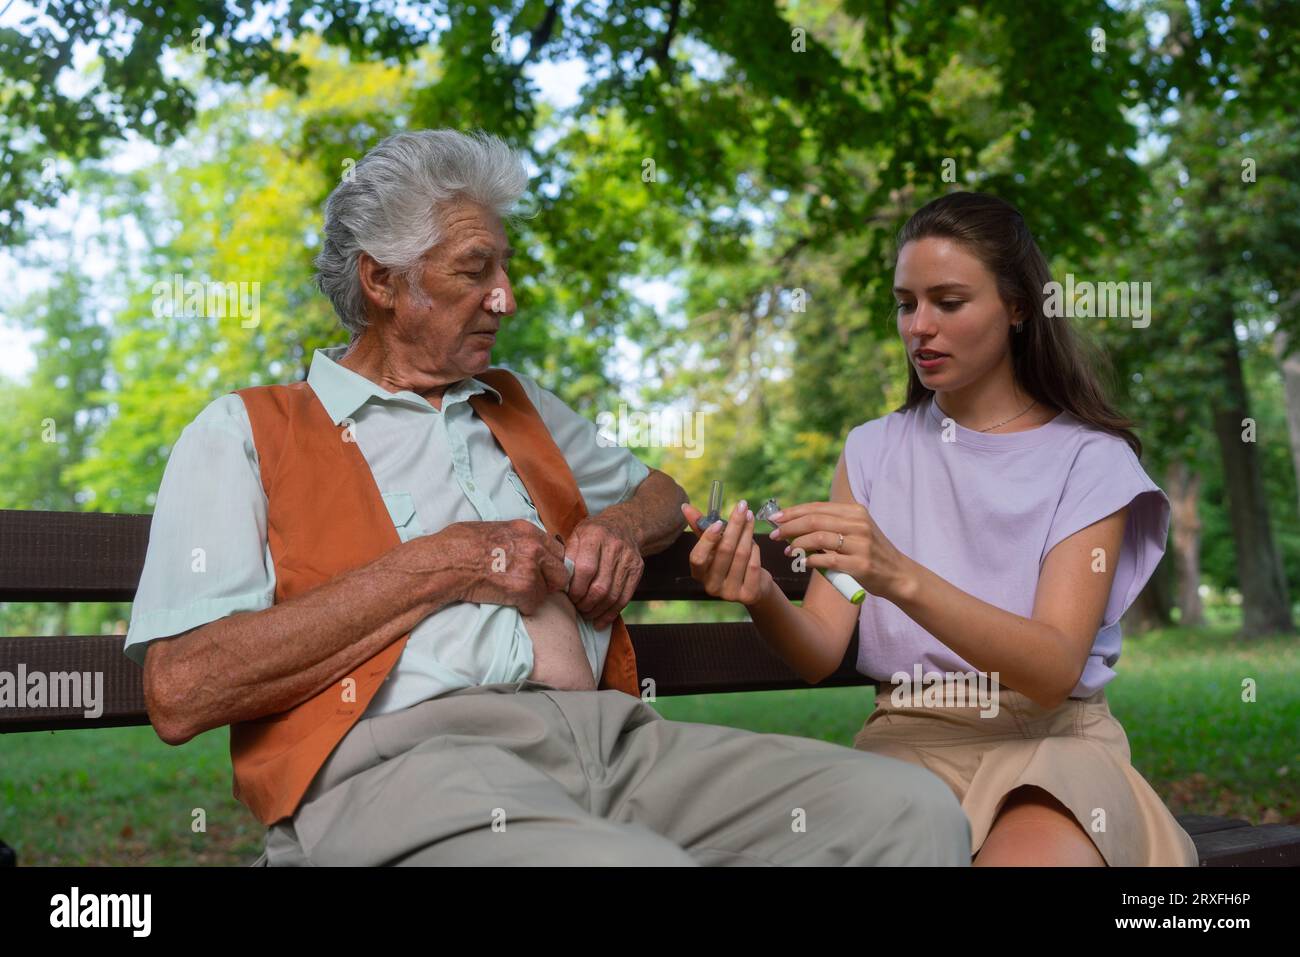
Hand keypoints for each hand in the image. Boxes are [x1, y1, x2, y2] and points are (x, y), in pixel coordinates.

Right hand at [431, 519, 569, 615]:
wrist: (446, 562)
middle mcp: (534, 547)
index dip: (549, 564)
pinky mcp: (523, 589)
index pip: (557, 550)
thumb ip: (517, 539)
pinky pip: (534, 605)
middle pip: (561, 571)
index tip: (540, 572)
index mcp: (527, 530)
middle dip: (549, 581)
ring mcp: (531, 568)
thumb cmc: (460, 545)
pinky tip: (507, 599)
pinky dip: (523, 606)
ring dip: (534, 595)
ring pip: (548, 590)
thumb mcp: (494, 529)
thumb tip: (524, 548)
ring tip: (513, 593)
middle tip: (532, 586)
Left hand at [564, 515, 644, 629]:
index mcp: (595, 536)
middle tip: (576, 608)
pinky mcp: (637, 570)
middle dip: (586, 603)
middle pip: (600, 586)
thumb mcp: (576, 535)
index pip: (586, 569)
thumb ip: (568, 555)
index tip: (569, 596)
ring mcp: (628, 559)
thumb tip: (558, 581)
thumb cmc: (592, 534)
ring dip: (597, 611)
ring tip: (586, 614)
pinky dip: (611, 613)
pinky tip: (600, 620)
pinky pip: (624, 598)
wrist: (623, 525)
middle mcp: (614, 547)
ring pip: (613, 595)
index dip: (576, 588)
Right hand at [681, 499, 772, 605]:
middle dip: (735, 526)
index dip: (707, 540)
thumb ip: (701, 528)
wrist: (753, 587)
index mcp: (699, 574)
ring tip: (750, 518)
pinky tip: (755, 542)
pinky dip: (756, 550)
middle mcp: (711, 586)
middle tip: (743, 507)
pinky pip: (753, 566)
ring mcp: (730, 593)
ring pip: (741, 556)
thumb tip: (686, 507)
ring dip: (747, 533)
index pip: (697, 558)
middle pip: (724, 552)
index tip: (719, 522)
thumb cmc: (729, 562)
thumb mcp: (714, 547)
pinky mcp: (748, 595)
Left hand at [766, 501, 910, 601]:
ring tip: (787, 551)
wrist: (897, 574)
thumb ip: (831, 524)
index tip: (775, 518)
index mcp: (855, 512)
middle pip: (814, 520)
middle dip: (789, 527)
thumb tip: (793, 523)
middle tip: (773, 535)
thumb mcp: (856, 530)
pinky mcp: (860, 565)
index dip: (793, 512)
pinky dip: (811, 560)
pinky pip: (827, 560)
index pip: (817, 507)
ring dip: (797, 544)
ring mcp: (860, 544)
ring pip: (819, 538)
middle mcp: (859, 524)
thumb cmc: (869, 552)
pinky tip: (803, 563)